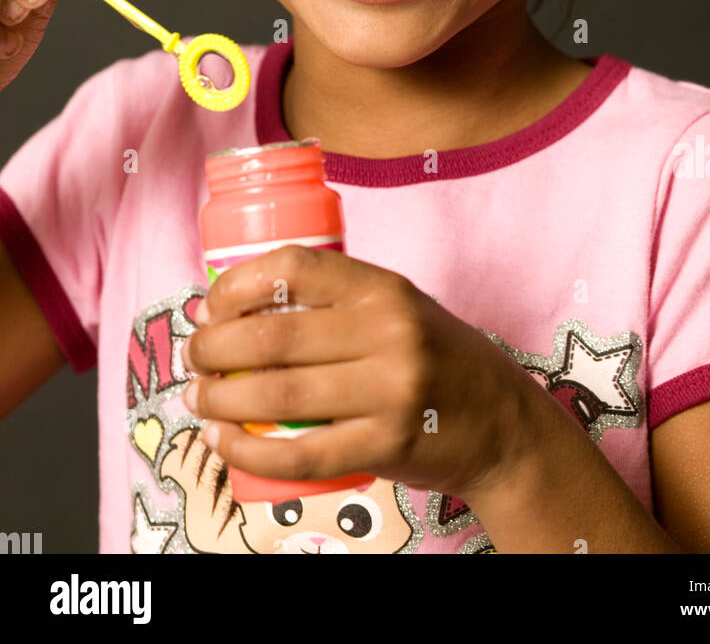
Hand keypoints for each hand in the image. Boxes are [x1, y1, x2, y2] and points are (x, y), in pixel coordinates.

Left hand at [182, 244, 533, 500]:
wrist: (501, 420)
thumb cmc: (434, 356)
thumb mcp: (397, 306)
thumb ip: (335, 302)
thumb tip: (238, 306)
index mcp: (383, 288)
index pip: (293, 268)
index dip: (236, 285)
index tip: (210, 306)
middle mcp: (388, 333)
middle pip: (272, 338)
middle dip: (213, 349)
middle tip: (196, 358)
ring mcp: (389, 392)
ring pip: (277, 397)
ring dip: (220, 400)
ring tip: (200, 399)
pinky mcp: (385, 445)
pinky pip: (299, 453)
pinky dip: (248, 451)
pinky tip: (223, 442)